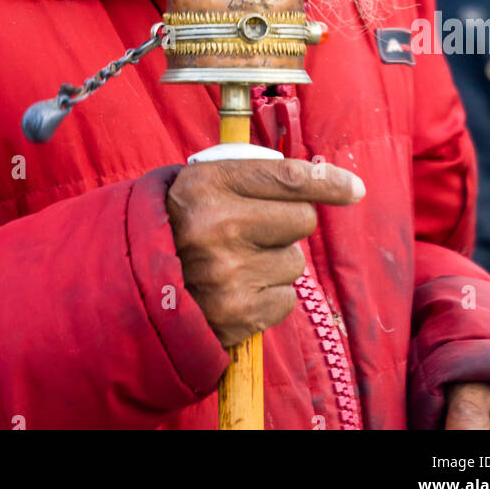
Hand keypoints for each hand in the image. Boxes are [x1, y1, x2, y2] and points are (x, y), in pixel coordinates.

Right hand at [166, 158, 364, 348]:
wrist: (136, 283)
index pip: (287, 178)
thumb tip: (321, 180)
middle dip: (288, 223)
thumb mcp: (201, 184)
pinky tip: (238, 289)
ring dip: (275, 261)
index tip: (354, 188)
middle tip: (256, 228)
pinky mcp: (238, 314)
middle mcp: (219, 226)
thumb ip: (251, 174)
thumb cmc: (181, 224)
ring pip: (295, 261)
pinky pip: (286, 299)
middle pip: (302, 220)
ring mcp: (229, 274)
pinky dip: (269, 295)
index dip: (328, 182)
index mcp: (208, 184)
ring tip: (236, 261)